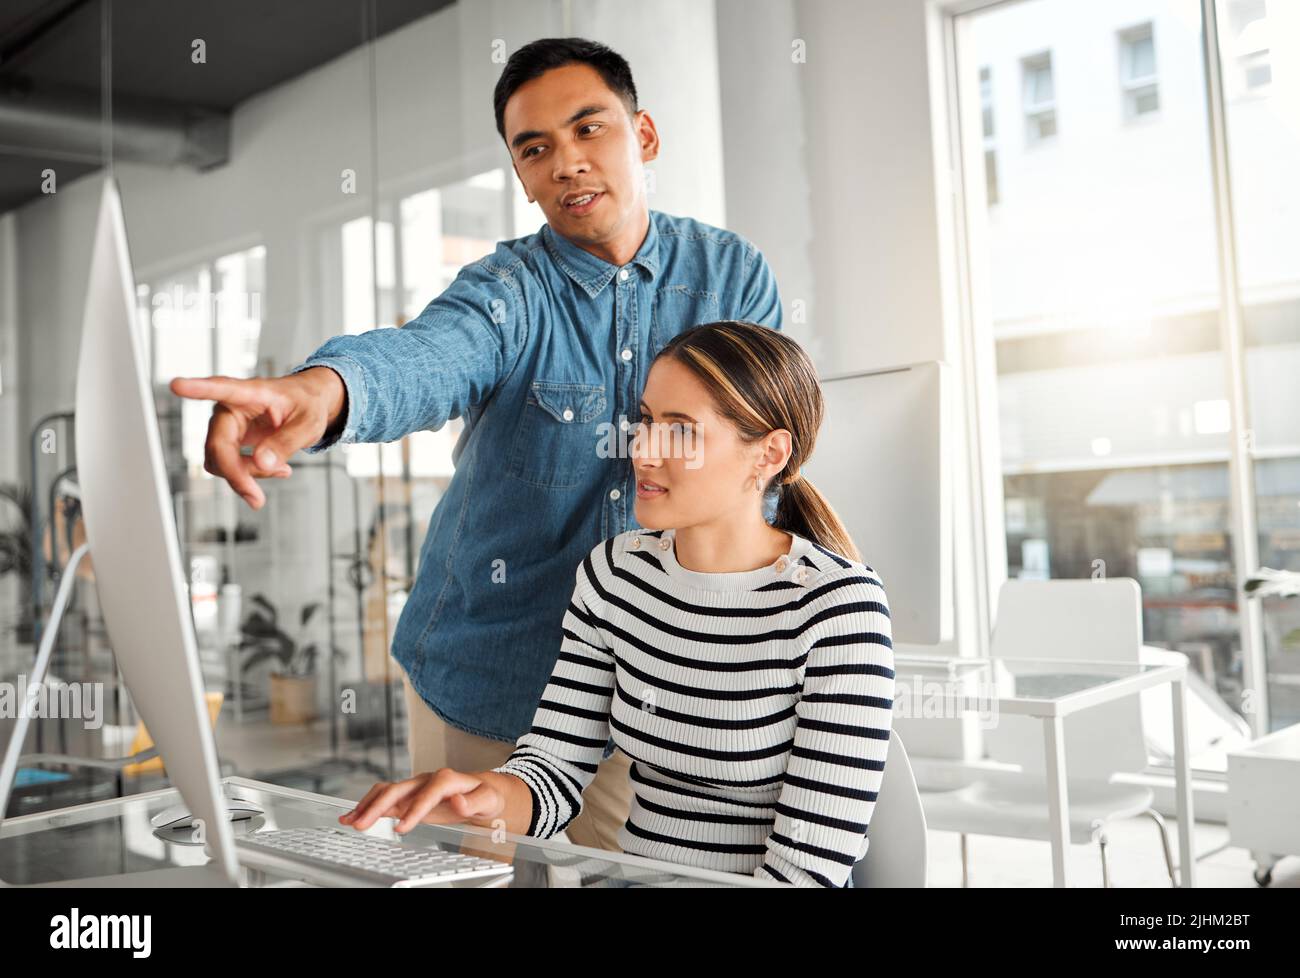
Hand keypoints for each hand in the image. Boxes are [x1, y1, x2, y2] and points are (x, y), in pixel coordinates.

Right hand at [169, 367, 345, 508]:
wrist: (308, 404)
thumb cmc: (308, 404)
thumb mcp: (310, 423)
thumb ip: (287, 441)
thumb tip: (261, 463)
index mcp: (252, 392)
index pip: (222, 389)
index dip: (198, 388)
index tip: (176, 384)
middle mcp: (231, 407)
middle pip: (218, 445)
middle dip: (236, 474)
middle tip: (256, 499)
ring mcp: (227, 426)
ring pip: (220, 461)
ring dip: (246, 475)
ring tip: (283, 470)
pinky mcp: (229, 441)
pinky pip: (229, 466)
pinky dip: (249, 475)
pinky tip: (278, 470)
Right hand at [339, 769, 506, 833]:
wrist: (481, 790)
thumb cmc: (485, 795)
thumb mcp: (488, 799)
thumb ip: (475, 801)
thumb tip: (459, 802)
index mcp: (446, 779)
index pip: (428, 793)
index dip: (414, 810)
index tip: (402, 828)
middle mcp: (426, 780)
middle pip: (398, 789)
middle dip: (378, 807)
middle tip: (362, 824)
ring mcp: (415, 787)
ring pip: (386, 792)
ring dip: (367, 805)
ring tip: (349, 820)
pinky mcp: (408, 797)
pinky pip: (384, 799)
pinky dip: (367, 806)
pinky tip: (352, 817)